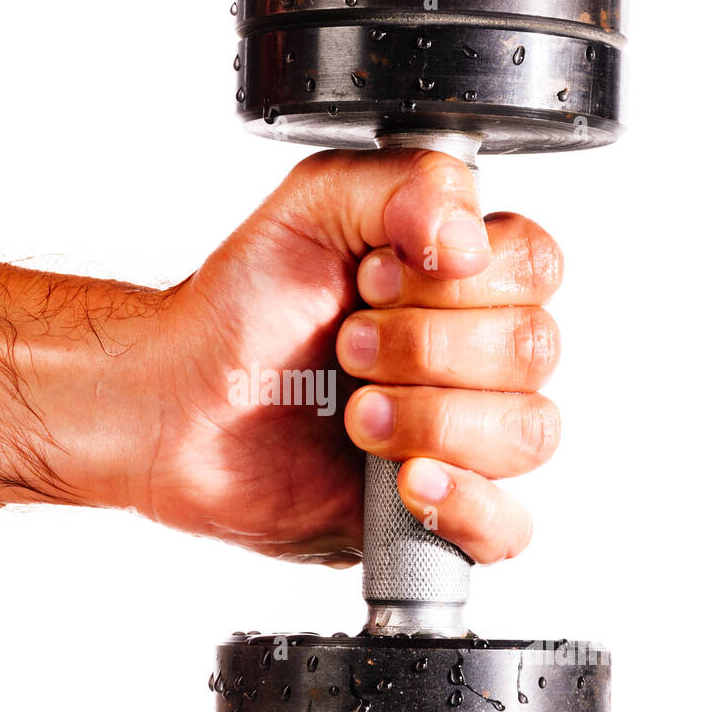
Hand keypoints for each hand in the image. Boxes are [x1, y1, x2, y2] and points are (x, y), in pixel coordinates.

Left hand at [147, 149, 561, 565]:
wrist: (177, 405)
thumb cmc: (239, 311)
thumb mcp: (311, 207)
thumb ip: (404, 184)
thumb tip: (472, 239)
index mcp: (460, 279)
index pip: (535, 266)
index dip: (457, 281)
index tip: (372, 283)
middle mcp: (475, 356)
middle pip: (533, 350)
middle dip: (426, 349)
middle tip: (347, 350)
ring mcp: (463, 437)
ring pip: (529, 433)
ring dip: (432, 421)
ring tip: (356, 418)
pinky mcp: (439, 514)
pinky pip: (509, 527)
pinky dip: (465, 504)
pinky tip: (406, 484)